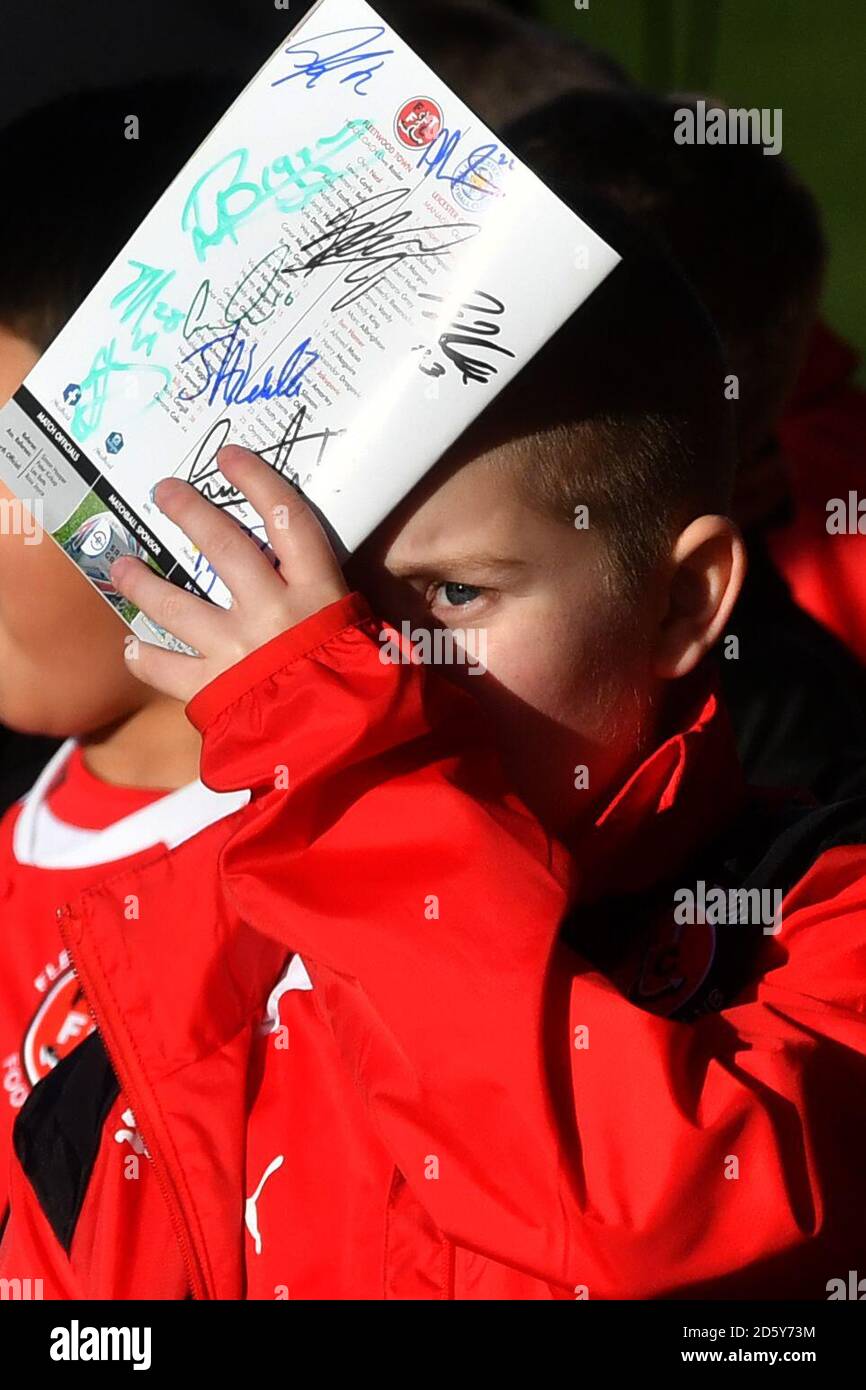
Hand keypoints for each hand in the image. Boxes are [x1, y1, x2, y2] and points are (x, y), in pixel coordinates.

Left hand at [110, 446, 348, 701]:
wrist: (344, 751)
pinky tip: (131, 647)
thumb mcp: (371, 641)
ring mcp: (235, 649)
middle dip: (189, 512)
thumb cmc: (371, 695)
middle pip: (222, 546)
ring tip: (119, 566)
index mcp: (318, 594)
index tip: (229, 456)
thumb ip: (340, 614)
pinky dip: (145, 657)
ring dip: (143, 583)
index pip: (287, 519)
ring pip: (175, 604)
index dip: (256, 481)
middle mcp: (271, 611)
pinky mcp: (211, 688)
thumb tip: (331, 598)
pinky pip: (165, 668)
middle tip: (163, 491)